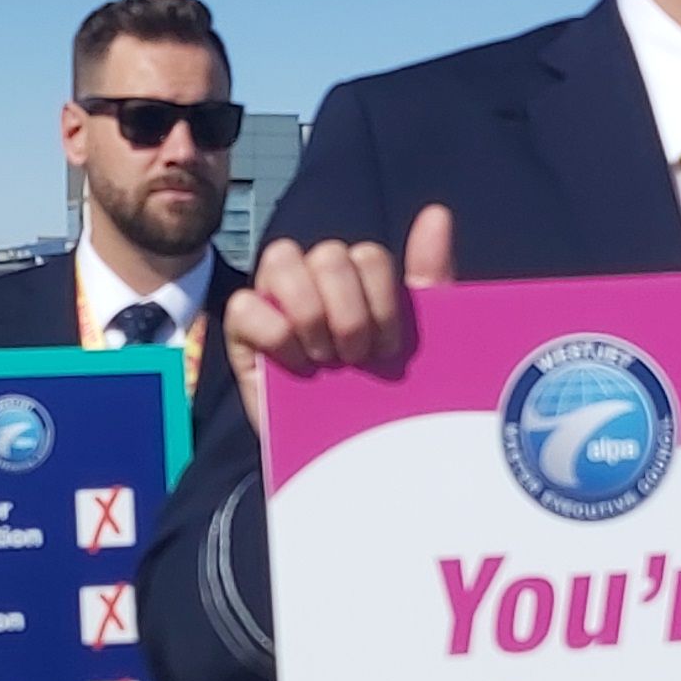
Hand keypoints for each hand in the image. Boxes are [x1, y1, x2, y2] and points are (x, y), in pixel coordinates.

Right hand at [227, 204, 452, 432]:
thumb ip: (430, 277)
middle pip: (328, 252)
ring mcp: (277, 307)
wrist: (353, 467)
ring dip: (311, 312)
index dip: (381, 299)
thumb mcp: (420, 344)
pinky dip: (273, 330)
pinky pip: (245, 304)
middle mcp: (316, 286)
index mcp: (359, 283)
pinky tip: (295, 364)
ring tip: (324, 358)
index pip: (367, 255)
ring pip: (282, 260)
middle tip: (355, 357)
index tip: (388, 349)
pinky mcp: (243, 339)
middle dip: (349, 310)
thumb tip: (436, 214)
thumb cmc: (386, 404)